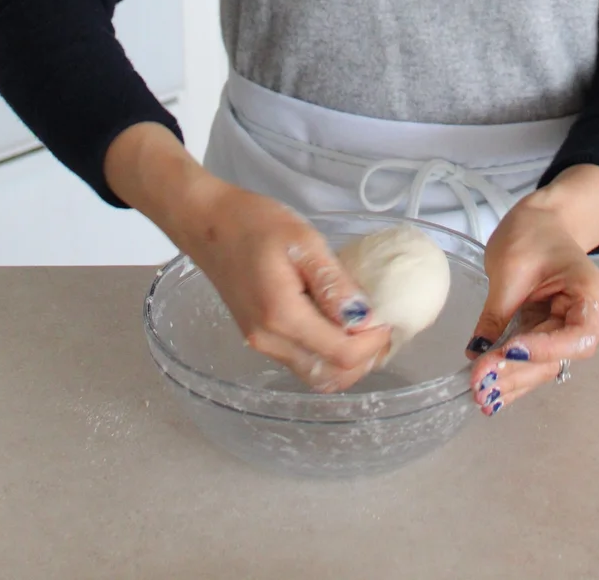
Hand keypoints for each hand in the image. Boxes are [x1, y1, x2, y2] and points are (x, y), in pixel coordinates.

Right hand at [181, 177, 392, 392]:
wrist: (208, 222)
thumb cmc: (254, 223)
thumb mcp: (302, 241)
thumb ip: (334, 282)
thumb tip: (365, 318)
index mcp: (282, 317)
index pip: (341, 354)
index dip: (373, 343)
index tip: (390, 318)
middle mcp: (270, 340)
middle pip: (329, 376)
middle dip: (364, 360)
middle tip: (384, 330)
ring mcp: (261, 343)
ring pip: (314, 374)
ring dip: (346, 362)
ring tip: (366, 330)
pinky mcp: (258, 337)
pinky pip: (301, 361)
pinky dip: (327, 354)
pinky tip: (339, 325)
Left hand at [464, 185, 598, 416]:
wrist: (540, 221)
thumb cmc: (531, 233)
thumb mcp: (510, 267)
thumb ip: (497, 312)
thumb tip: (476, 351)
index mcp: (591, 295)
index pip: (577, 336)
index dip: (544, 350)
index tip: (509, 353)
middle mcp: (589, 319)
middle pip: (556, 357)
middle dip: (516, 371)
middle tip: (480, 382)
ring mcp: (568, 329)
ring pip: (542, 365)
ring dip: (511, 380)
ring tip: (479, 394)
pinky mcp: (548, 334)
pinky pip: (532, 359)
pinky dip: (511, 373)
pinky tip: (490, 390)